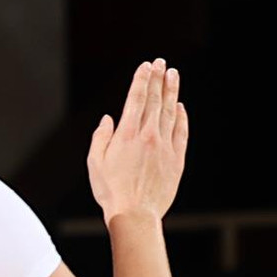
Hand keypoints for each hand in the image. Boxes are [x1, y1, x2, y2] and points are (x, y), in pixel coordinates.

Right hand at [87, 59, 188, 226]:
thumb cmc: (111, 190)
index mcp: (126, 134)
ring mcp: (164, 147)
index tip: (146, 65)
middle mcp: (148, 136)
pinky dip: (181, 118)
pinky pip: (181, 133)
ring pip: (169, 112)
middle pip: (154, 100)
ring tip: (173, 75)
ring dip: (171, 92)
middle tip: (162, 63)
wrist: (135, 213)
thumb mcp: (95, 162)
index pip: (136, 98)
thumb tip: (108, 119)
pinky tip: (180, 107)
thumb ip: (101, 137)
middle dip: (158, 79)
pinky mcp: (176, 160)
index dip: (142, 79)